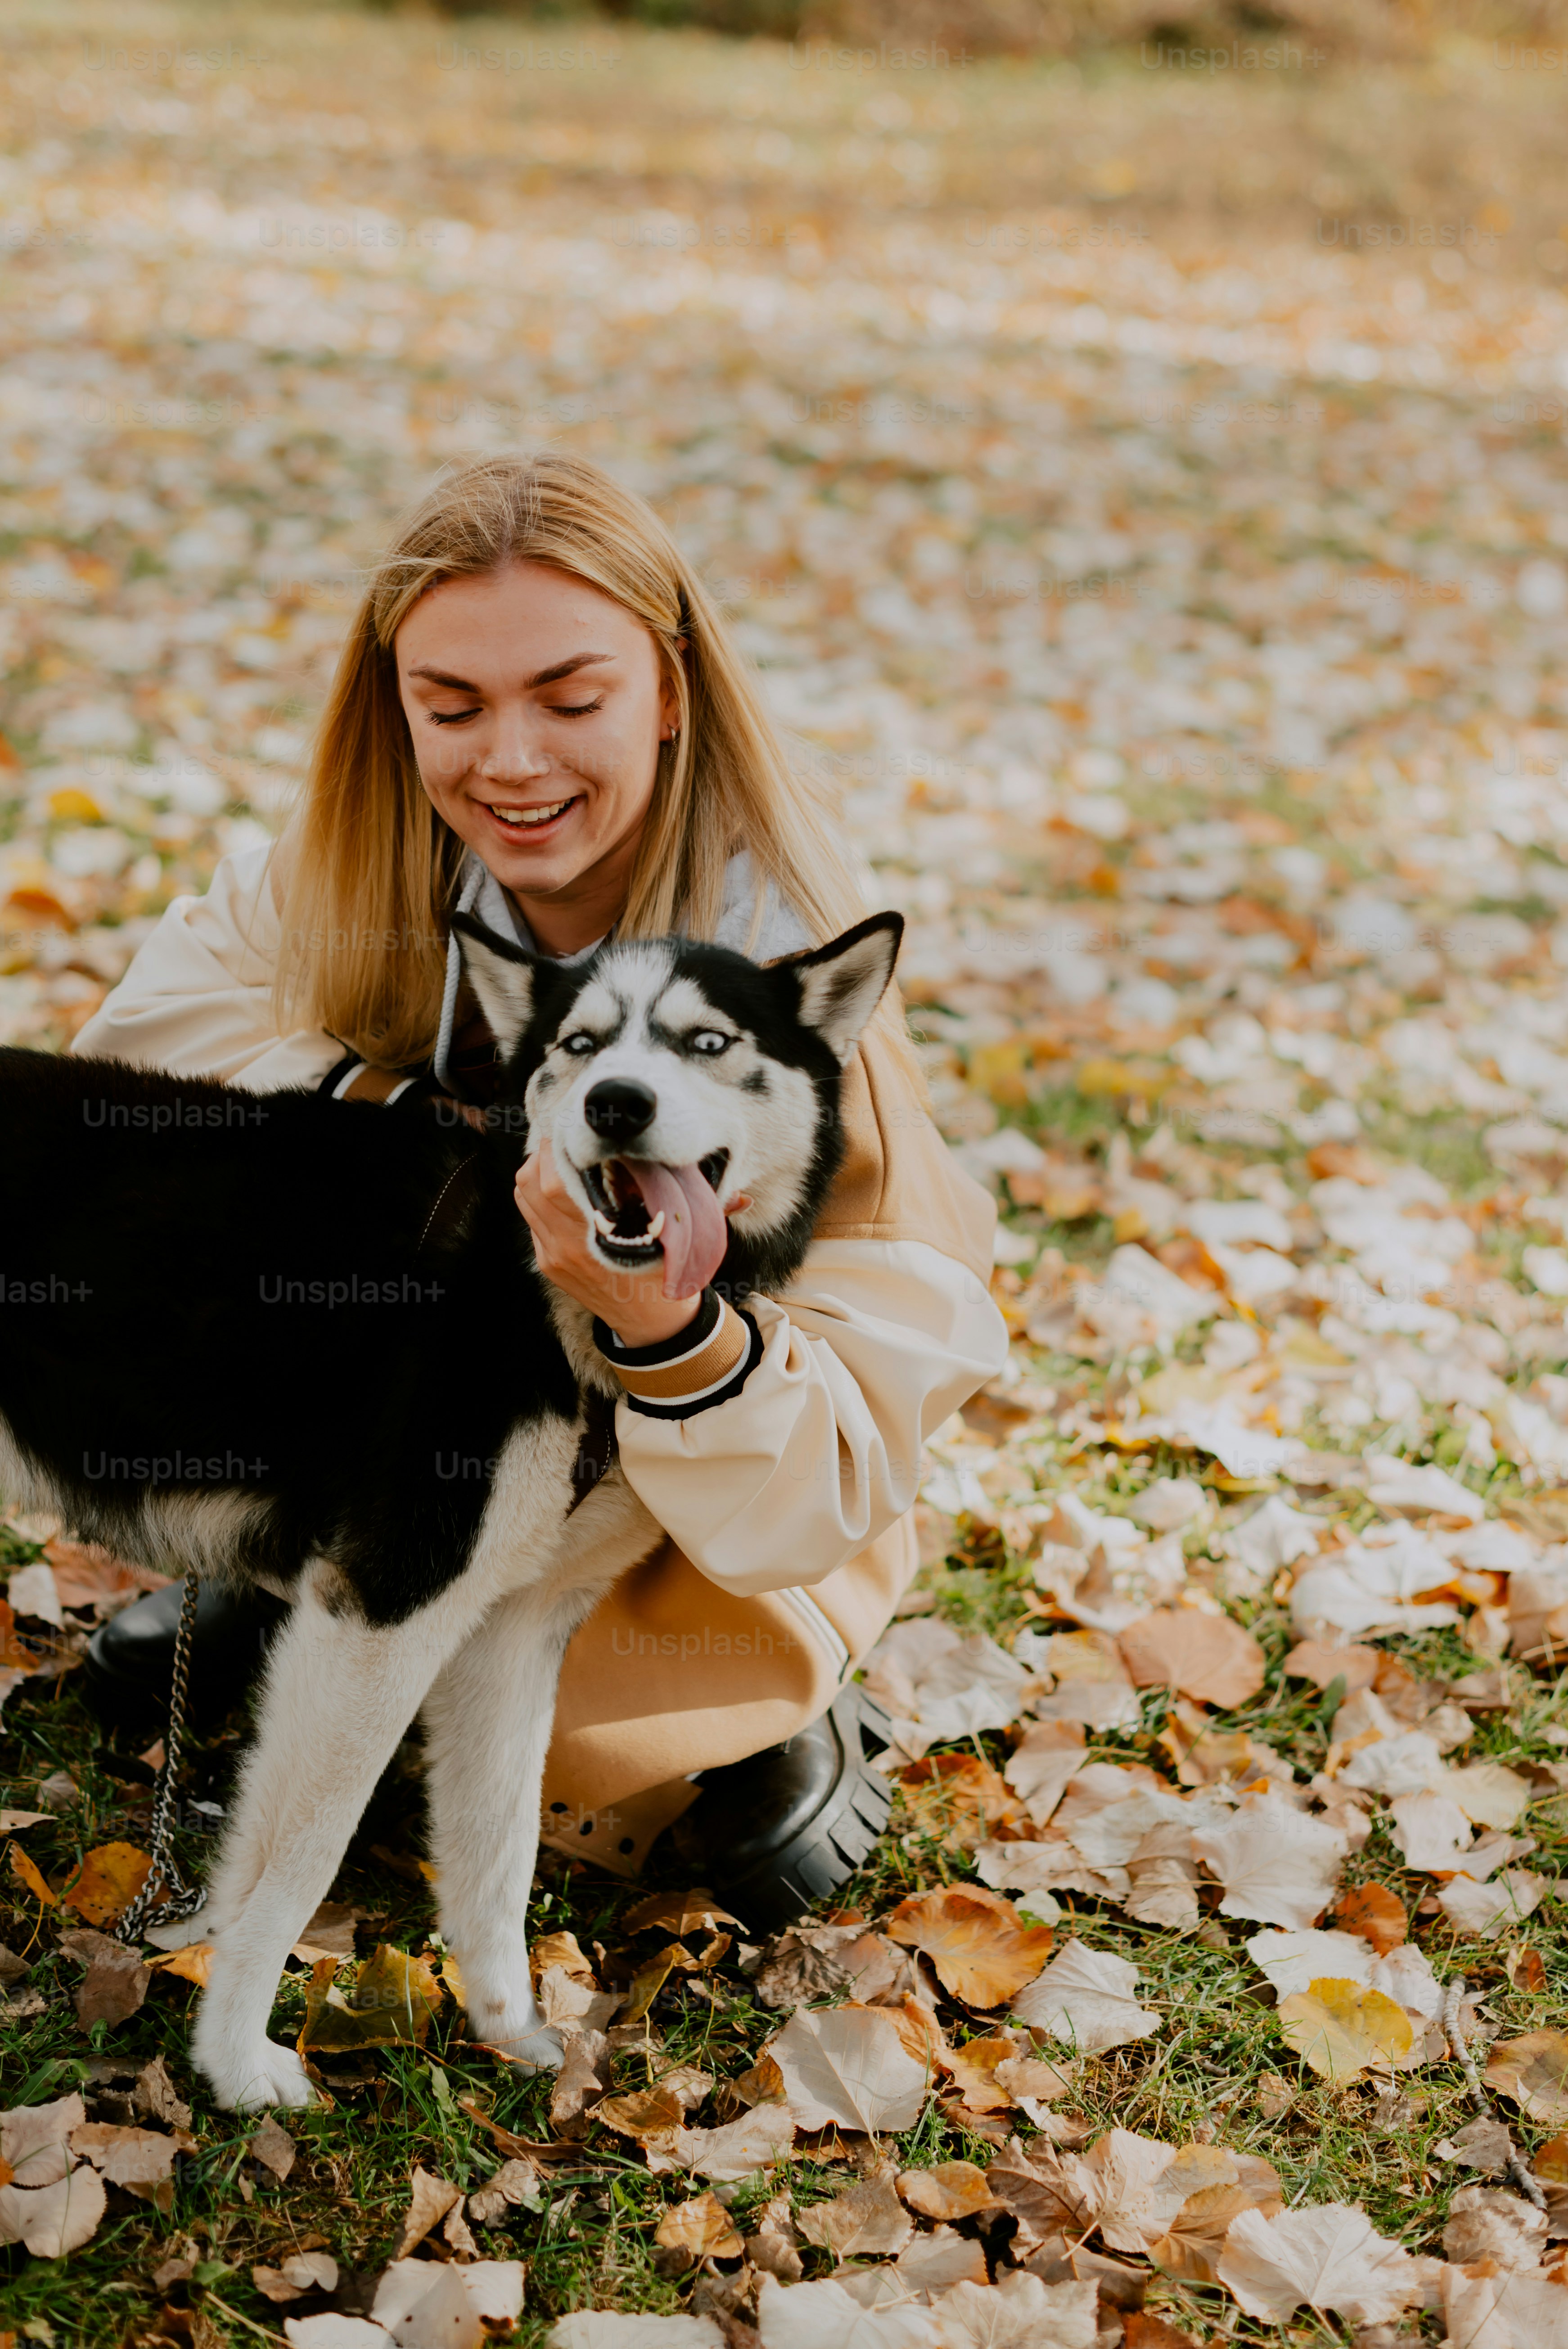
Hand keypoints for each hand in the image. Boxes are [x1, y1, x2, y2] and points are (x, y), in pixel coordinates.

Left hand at [514, 1138, 703, 1347]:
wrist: (650, 1324)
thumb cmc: (664, 1273)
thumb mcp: (673, 1235)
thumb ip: (670, 1200)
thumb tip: (690, 1175)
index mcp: (593, 1237)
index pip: (553, 1181)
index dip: (557, 1149)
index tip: (575, 1132)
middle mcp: (564, 1247)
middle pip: (529, 1183)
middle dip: (543, 1155)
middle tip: (568, 1141)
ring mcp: (551, 1256)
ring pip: (523, 1198)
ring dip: (537, 1173)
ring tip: (564, 1162)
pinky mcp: (546, 1263)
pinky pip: (531, 1218)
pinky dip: (540, 1198)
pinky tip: (565, 1192)